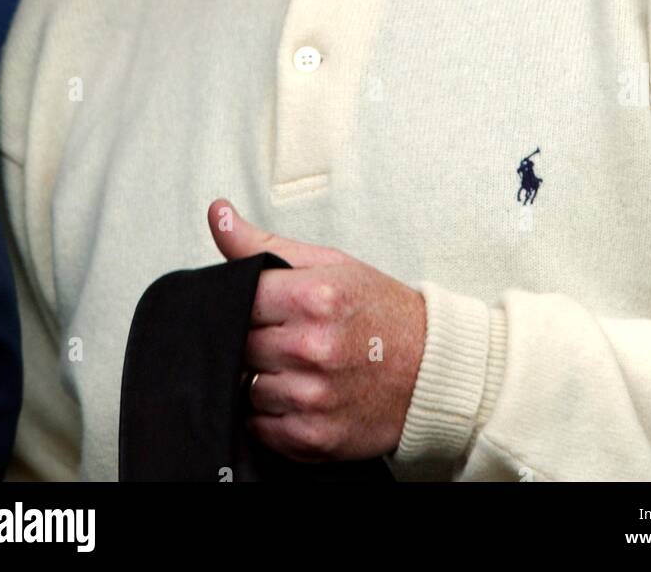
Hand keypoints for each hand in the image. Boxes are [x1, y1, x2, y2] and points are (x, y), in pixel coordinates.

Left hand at [207, 198, 425, 461]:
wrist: (433, 369)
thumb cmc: (378, 311)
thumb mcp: (330, 265)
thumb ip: (265, 244)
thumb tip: (218, 213)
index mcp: (316, 297)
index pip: (239, 299)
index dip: (249, 304)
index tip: (269, 308)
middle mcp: (313, 347)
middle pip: (239, 345)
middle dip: (256, 340)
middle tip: (287, 337)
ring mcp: (313, 396)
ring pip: (246, 388)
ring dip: (263, 380)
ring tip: (298, 368)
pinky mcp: (314, 437)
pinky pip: (260, 428)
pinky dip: (272, 415)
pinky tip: (301, 396)